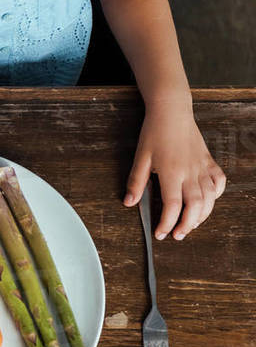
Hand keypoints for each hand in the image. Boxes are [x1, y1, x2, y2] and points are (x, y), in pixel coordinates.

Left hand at [124, 96, 224, 239]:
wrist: (172, 111)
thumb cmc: (154, 132)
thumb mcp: (140, 157)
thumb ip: (136, 182)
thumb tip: (129, 202)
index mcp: (172, 173)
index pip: (172, 206)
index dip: (166, 223)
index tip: (160, 234)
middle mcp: (191, 172)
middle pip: (195, 207)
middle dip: (187, 225)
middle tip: (177, 235)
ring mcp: (203, 167)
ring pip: (209, 198)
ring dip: (202, 216)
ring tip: (190, 225)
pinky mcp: (209, 161)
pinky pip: (218, 182)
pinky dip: (215, 195)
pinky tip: (207, 202)